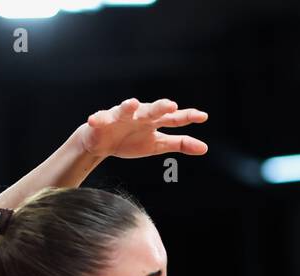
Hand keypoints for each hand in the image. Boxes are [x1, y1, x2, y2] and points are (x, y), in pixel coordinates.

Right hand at [77, 98, 207, 160]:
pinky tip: (94, 119)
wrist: (103, 143)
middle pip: (152, 110)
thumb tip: (204, 148)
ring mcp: (120, 116)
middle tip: (171, 106)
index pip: (174, 118)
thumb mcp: (158, 145)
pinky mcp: (102, 120)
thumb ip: (180, 144)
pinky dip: (98, 118)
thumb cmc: (131, 140)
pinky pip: (100, 118)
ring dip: (128, 106)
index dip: (187, 116)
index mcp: (154, 120)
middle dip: (160, 107)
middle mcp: (139, 114)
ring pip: (125, 109)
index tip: (203, 117)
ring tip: (132, 104)